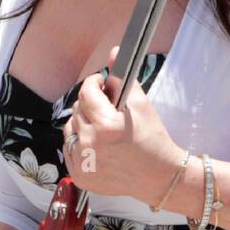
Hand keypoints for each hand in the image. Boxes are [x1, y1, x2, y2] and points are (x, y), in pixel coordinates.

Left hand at [63, 46, 178, 201]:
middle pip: (77, 110)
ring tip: (101, 127)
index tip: (101, 83)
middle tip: (107, 108)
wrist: (159, 176)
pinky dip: (80, 144)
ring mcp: (82, 162)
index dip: (94, 83)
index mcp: (106, 125)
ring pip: (69, 129)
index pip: (86, 92)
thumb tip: (114, 53)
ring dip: (82, 123)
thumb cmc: (154, 139)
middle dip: (90, 105)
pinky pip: (69, 150)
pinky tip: (98, 145)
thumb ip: (124, 79)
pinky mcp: (80, 176)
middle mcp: (89, 144)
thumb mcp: (142, 105)